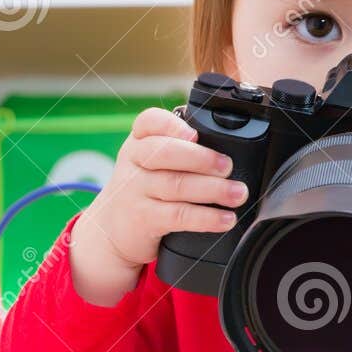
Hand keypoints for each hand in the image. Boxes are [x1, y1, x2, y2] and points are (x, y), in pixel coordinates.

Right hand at [69, 108, 248, 306]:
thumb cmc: (146, 188)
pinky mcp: (142, 218)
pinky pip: (177, 215)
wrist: (114, 229)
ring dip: (213, 189)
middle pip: (166, 153)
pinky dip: (205, 217)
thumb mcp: (153, 163)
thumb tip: (232, 149)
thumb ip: (181, 150)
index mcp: (140, 141)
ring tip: (238, 193)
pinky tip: (225, 219)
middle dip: (202, 158)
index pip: (150, 122)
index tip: (194, 134)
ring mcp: (135, 190)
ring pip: (176, 185)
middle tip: (228, 167)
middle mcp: (134, 161)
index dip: (172, 125)